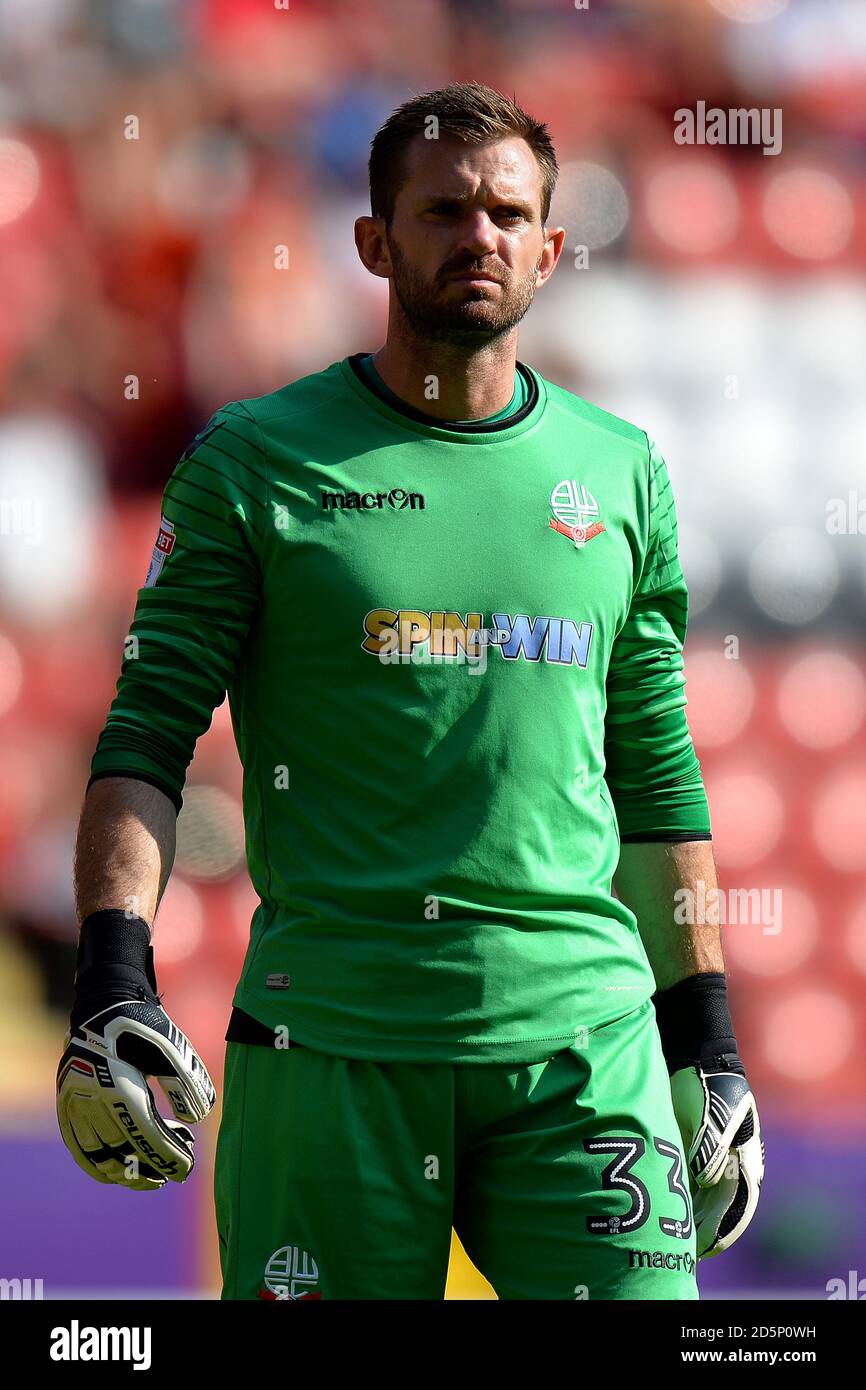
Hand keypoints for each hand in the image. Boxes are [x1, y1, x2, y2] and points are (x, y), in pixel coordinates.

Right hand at [57, 993, 214, 1191]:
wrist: (103, 1008)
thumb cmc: (142, 1026)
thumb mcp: (170, 1046)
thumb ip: (185, 1080)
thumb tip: (196, 1119)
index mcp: (120, 1085)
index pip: (146, 1135)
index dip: (167, 1157)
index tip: (186, 1170)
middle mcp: (92, 1099)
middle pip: (123, 1149)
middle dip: (152, 1166)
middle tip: (175, 1173)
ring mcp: (75, 1105)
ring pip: (99, 1155)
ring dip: (125, 1173)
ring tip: (151, 1180)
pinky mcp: (66, 1106)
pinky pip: (78, 1147)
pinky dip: (96, 1166)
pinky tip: (116, 1174)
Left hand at [670, 1062, 763, 1258]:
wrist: (699, 1060)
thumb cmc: (708, 1087)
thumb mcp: (711, 1116)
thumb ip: (710, 1150)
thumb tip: (704, 1181)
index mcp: (745, 1160)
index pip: (738, 1206)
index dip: (724, 1230)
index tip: (707, 1248)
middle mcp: (733, 1166)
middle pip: (722, 1208)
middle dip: (706, 1232)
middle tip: (685, 1253)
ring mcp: (717, 1160)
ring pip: (707, 1200)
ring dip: (694, 1220)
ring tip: (674, 1242)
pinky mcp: (699, 1152)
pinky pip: (693, 1185)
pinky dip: (685, 1203)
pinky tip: (670, 1215)